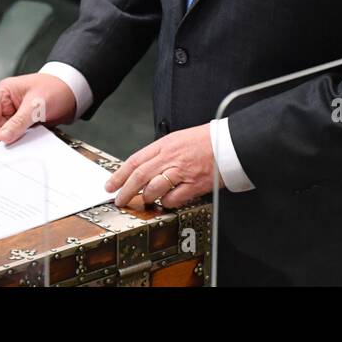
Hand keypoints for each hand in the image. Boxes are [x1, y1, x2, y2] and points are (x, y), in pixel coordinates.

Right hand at [0, 73, 77, 146]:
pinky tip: (27, 144)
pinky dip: (20, 141)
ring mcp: (16, 113)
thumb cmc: (57, 87)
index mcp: (5, 92)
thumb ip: (19, 121)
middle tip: (5, 151)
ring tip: (19, 146)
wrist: (76, 90)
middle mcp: (8, 103)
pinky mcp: (25, 122)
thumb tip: (4, 136)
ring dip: (11, 140)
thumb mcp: (37, 104)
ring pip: (6, 132)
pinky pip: (18, 135)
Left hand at [104, 123, 222, 209]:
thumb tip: (145, 168)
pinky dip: (167, 202)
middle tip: (119, 199)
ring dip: (146, 197)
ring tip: (145, 201)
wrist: (231, 142)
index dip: (119, 174)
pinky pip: (173, 198)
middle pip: (139, 176)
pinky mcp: (194, 184)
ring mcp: (182, 171)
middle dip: (126, 190)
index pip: (135, 160)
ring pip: (153, 188)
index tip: (111, 184)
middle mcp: (171, 157)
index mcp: (165, 144)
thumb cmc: (207, 140)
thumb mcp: (179, 139)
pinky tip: (166, 201)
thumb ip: (162, 152)